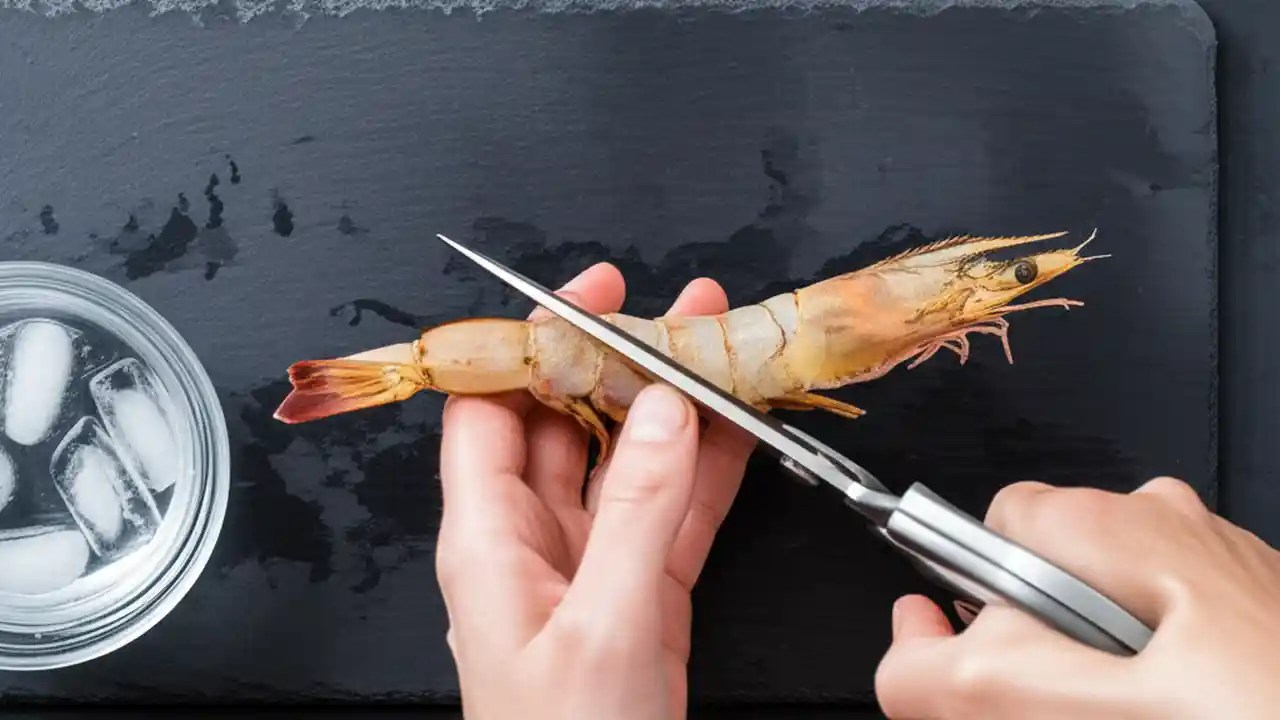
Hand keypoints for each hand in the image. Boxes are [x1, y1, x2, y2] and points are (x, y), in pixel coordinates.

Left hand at [436, 262, 755, 719]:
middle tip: (673, 310)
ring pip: (627, 462)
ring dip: (669, 406)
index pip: (489, 409)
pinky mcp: (640, 597)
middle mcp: (529, 543)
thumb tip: (659, 406)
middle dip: (614, 361)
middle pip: (564, 424)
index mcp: (486, 539)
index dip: (529, 343)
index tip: (586, 296)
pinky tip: (737, 429)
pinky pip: (671, 513)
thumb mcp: (604, 625)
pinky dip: (705, 471)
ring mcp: (589, 568)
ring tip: (715, 344)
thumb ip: (635, 508)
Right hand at [875, 476, 1279, 718]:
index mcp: (1134, 528)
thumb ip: (971, 674)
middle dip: (1035, 652)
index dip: (974, 603)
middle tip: (1077, 717)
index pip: (998, 526)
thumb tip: (906, 640)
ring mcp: (1223, 576)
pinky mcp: (1248, 618)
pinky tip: (1178, 711)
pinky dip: (1151, 686)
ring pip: (1107, 618)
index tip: (989, 677)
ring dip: (1094, 680)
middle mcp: (1180, 531)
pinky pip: (1164, 643)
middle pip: (1049, 573)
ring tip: (1136, 717)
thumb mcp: (1090, 713)